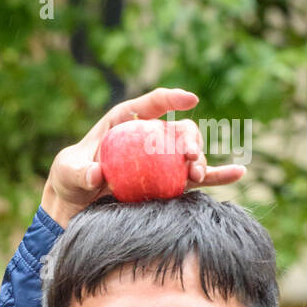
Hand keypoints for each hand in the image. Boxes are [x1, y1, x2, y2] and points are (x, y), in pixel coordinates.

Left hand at [40, 86, 246, 226]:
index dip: (172, 99)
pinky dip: (219, 176)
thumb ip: (80, 172)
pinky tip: (239, 173)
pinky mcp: (169, 183)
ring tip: (196, 173)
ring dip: (200, 160)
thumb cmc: (70, 180)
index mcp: (125, 123)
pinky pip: (199, 179)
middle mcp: (150, 139)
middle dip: (190, 139)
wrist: (77, 207)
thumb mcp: (67, 173)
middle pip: (178, 131)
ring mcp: (162, 162)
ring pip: (190, 154)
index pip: (152, 104)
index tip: (190, 100)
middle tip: (189, 156)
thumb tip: (98, 174)